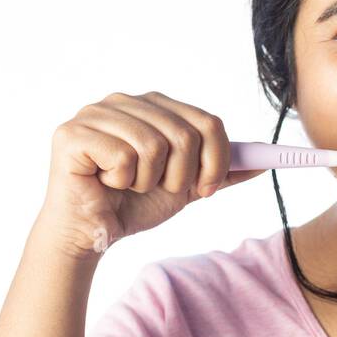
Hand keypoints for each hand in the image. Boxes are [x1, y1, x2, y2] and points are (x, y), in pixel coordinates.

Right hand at [38, 90, 263, 259]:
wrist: (92, 234)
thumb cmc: (133, 205)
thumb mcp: (185, 188)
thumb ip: (220, 172)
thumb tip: (264, 162)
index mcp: (154, 106)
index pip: (208, 121)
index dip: (215, 161)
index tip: (204, 187)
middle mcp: (125, 101)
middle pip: (184, 134)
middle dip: (179, 176)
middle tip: (157, 188)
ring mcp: (96, 113)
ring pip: (153, 145)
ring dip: (147, 180)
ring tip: (127, 184)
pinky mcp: (73, 133)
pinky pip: (122, 156)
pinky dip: (120, 180)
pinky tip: (104, 182)